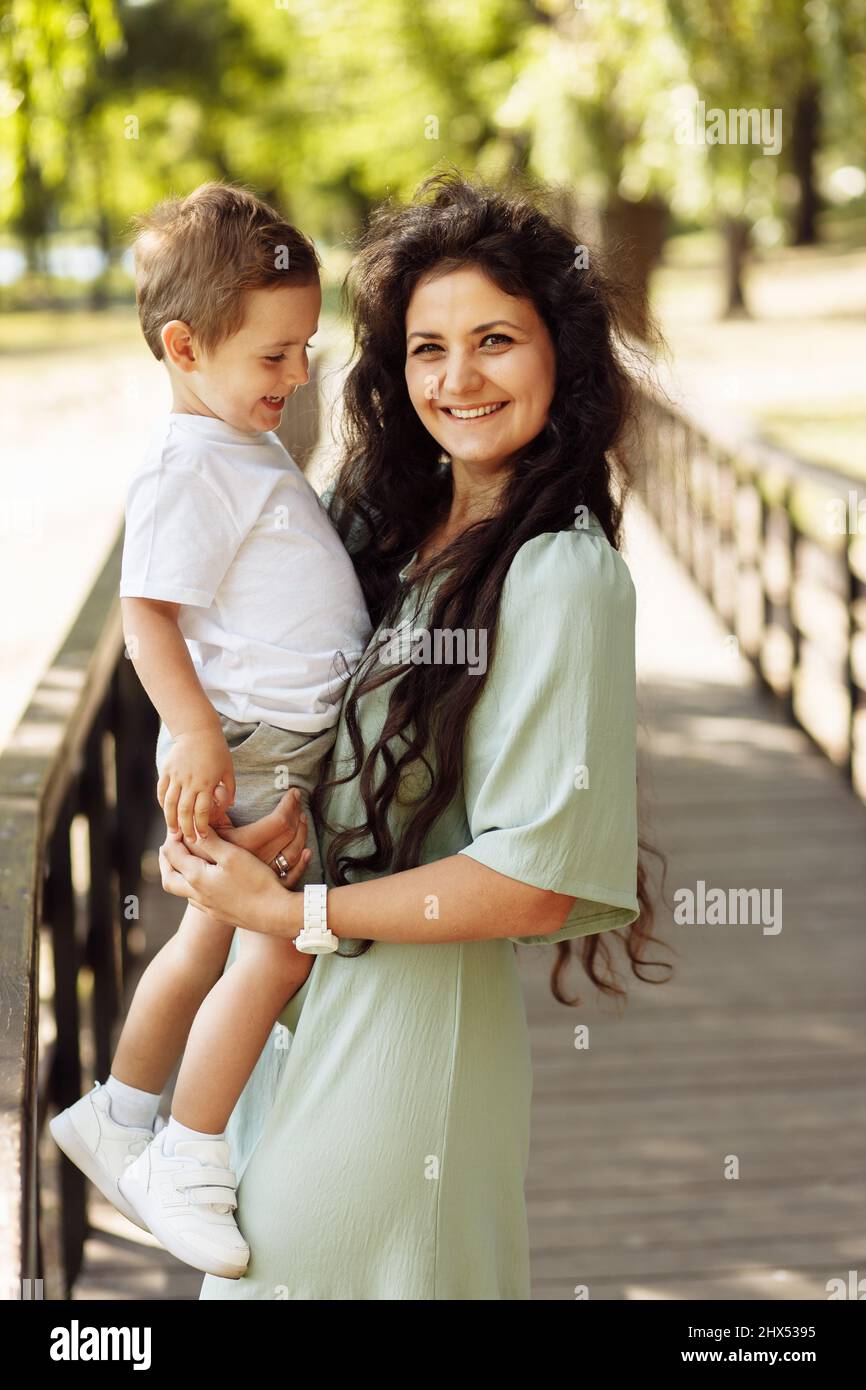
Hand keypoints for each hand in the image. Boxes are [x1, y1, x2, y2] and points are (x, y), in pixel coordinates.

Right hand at [157, 727, 235, 838]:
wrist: (198, 730)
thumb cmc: (217, 750)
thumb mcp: (228, 769)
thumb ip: (230, 788)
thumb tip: (230, 805)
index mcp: (206, 783)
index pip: (202, 811)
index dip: (201, 826)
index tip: (202, 836)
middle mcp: (190, 782)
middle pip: (184, 811)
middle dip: (186, 828)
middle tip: (188, 839)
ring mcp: (176, 776)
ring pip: (169, 804)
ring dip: (170, 820)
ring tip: (173, 832)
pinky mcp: (166, 770)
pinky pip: (162, 791)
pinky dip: (163, 803)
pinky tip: (166, 811)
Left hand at [159, 823, 300, 936]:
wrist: (274, 914)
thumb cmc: (256, 881)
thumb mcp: (232, 855)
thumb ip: (210, 841)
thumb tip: (193, 829)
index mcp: (196, 877)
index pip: (172, 854)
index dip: (172, 838)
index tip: (179, 827)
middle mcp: (196, 895)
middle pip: (168, 878)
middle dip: (165, 861)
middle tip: (169, 846)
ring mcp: (207, 907)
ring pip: (181, 891)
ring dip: (179, 874)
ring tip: (187, 860)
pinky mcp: (218, 915)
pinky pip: (196, 900)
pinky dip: (193, 886)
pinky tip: (206, 880)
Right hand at [176, 787, 311, 885]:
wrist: (203, 891)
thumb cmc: (202, 858)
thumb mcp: (204, 830)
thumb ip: (212, 810)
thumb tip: (219, 789)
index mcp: (245, 843)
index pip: (278, 821)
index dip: (290, 805)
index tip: (294, 793)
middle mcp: (259, 858)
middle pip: (289, 834)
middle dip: (297, 814)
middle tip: (298, 802)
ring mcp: (266, 874)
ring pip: (294, 852)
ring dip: (301, 833)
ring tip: (301, 818)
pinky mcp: (269, 887)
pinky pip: (293, 874)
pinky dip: (303, 861)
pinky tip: (307, 850)